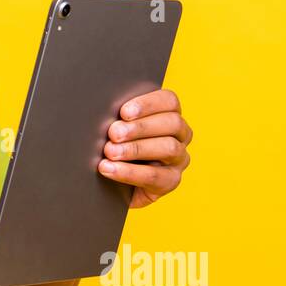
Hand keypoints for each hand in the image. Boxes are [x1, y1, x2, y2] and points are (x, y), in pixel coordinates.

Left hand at [98, 88, 192, 207]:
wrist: (111, 184)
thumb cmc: (115, 145)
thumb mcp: (117, 129)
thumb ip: (119, 118)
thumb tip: (106, 111)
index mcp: (169, 114)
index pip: (169, 101)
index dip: (148, 104)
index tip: (124, 112)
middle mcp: (180, 135)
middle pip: (172, 123)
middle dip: (141, 127)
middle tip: (114, 133)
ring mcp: (179, 159)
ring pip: (168, 148)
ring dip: (135, 149)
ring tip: (110, 151)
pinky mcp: (171, 181)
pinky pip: (155, 176)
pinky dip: (129, 172)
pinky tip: (109, 169)